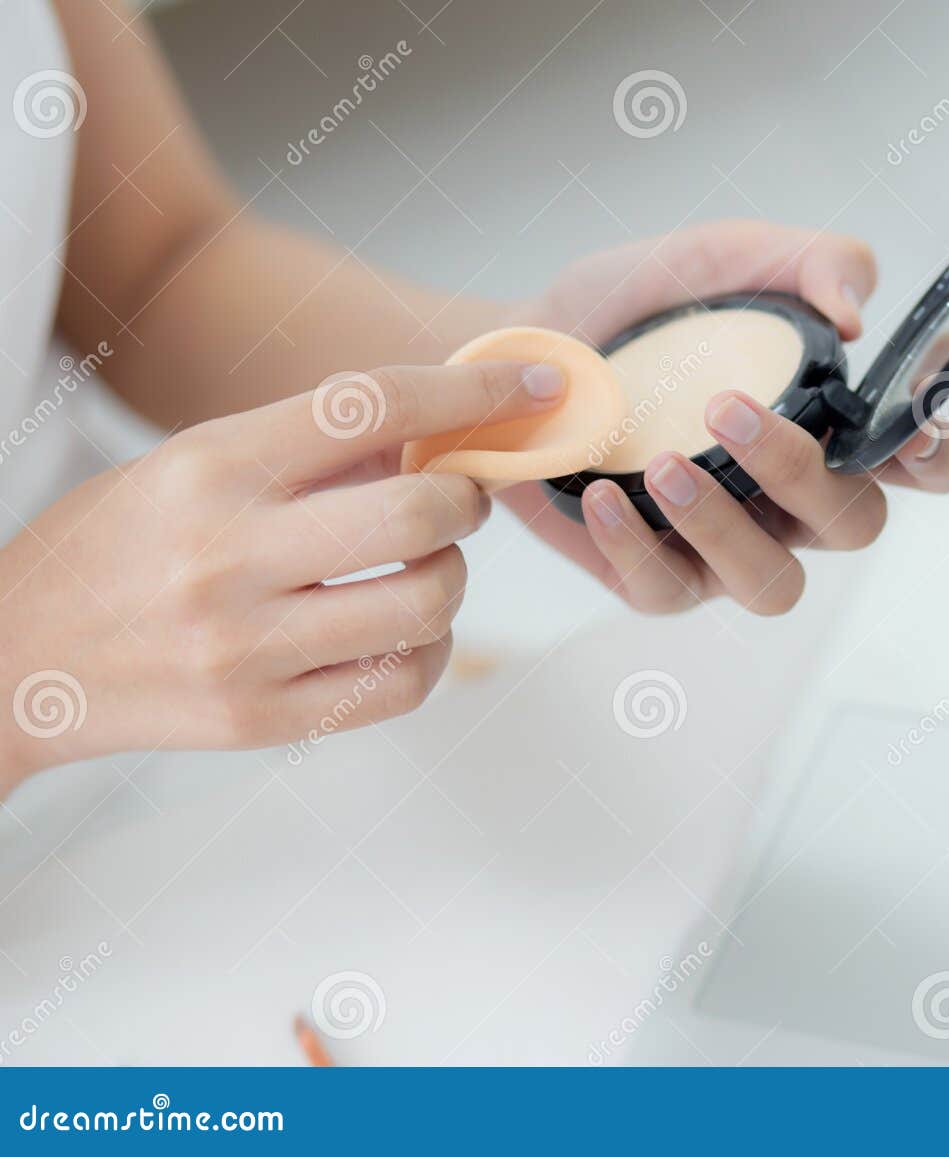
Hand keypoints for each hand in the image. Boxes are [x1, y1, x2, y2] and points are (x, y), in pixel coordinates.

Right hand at [0, 361, 565, 787]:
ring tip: (423, 567)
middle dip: (470, 501)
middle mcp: (229, 555)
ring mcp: (246, 647)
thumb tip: (444, 425)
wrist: (13, 657)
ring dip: (452, 576)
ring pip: (428, 604)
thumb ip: (311, 447)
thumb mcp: (192, 462)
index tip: (534, 387)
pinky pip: (403, 684)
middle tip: (460, 499)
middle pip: (422, 514)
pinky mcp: (261, 718)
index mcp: (212, 467)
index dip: (474, 389)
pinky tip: (404, 630)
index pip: (374, 404)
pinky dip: (430, 650)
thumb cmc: (116, 544)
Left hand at [500, 219, 948, 614]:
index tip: (914, 421)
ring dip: (725, 526)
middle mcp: (794, 499)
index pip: (925, 463)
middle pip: (854, 525)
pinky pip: (668, 590)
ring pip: (772, 583)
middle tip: (725, 409)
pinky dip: (637, 544)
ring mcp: (730, 546)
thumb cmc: (639, 307)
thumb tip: (857, 315)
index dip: (939, 453)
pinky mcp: (657, 577)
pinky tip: (604, 492)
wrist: (522, 348)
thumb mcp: (722, 257)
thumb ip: (809, 261)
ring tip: (660, 463)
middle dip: (800, 471)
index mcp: (832, 427)